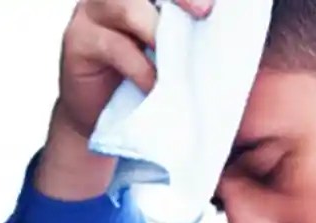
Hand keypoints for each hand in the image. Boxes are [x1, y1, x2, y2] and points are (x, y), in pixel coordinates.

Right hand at [37, 0, 214, 198]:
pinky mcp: (77, 41)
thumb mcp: (174, 49)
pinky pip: (113, 45)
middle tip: (206, 11)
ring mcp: (91, 13)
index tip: (214, 5)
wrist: (105, 119)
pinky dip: (139, 67)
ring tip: (175, 55)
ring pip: (124, 5)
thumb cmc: (147, 79)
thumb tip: (238, 19)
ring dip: (155, 29)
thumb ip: (193, 28)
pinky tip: (154, 85)